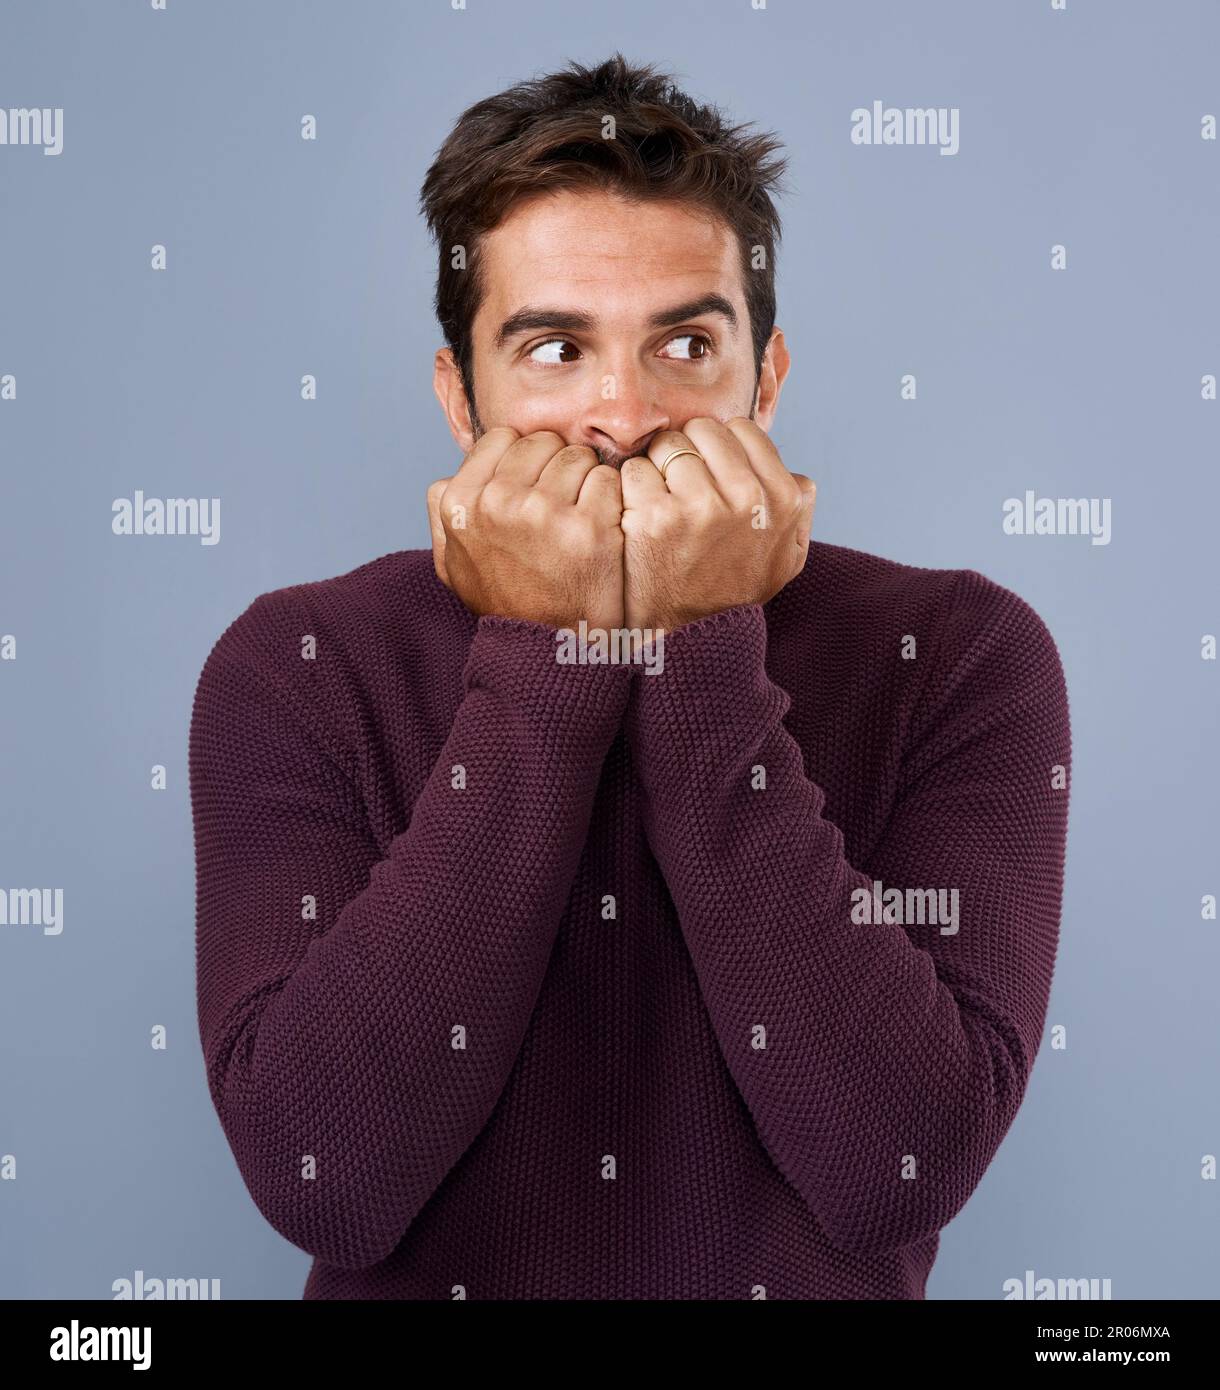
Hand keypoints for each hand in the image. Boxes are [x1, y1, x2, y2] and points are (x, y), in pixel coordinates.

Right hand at [426, 428, 624, 630]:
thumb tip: (446, 481)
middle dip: (557, 467)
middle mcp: (498, 501)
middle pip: (544, 442)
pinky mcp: (590, 527)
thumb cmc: (504, 601)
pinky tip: (603, 529)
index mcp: (461, 502)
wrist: (547, 650)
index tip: (533, 487)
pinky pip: (609, 481)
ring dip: (587, 482)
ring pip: (579, 457)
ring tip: (581, 518)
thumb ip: (443, 515)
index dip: (525, 459)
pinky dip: (612, 500)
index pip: (504, 438)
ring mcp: (544, 513)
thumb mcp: (452, 563)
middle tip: (562, 505)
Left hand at [619, 417, 815, 631]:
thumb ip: (798, 510)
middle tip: (681, 486)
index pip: (742, 430)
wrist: (690, 637)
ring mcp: (698, 506)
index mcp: (781, 498)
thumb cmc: (736, 591)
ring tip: (661, 502)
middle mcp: (745, 497)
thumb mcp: (787, 555)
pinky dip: (629, 489)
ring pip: (666, 445)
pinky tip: (638, 516)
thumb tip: (793, 473)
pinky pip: (633, 470)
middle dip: (688, 451)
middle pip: (702, 430)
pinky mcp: (653, 517)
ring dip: (657, 468)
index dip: (720, 447)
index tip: (710, 472)